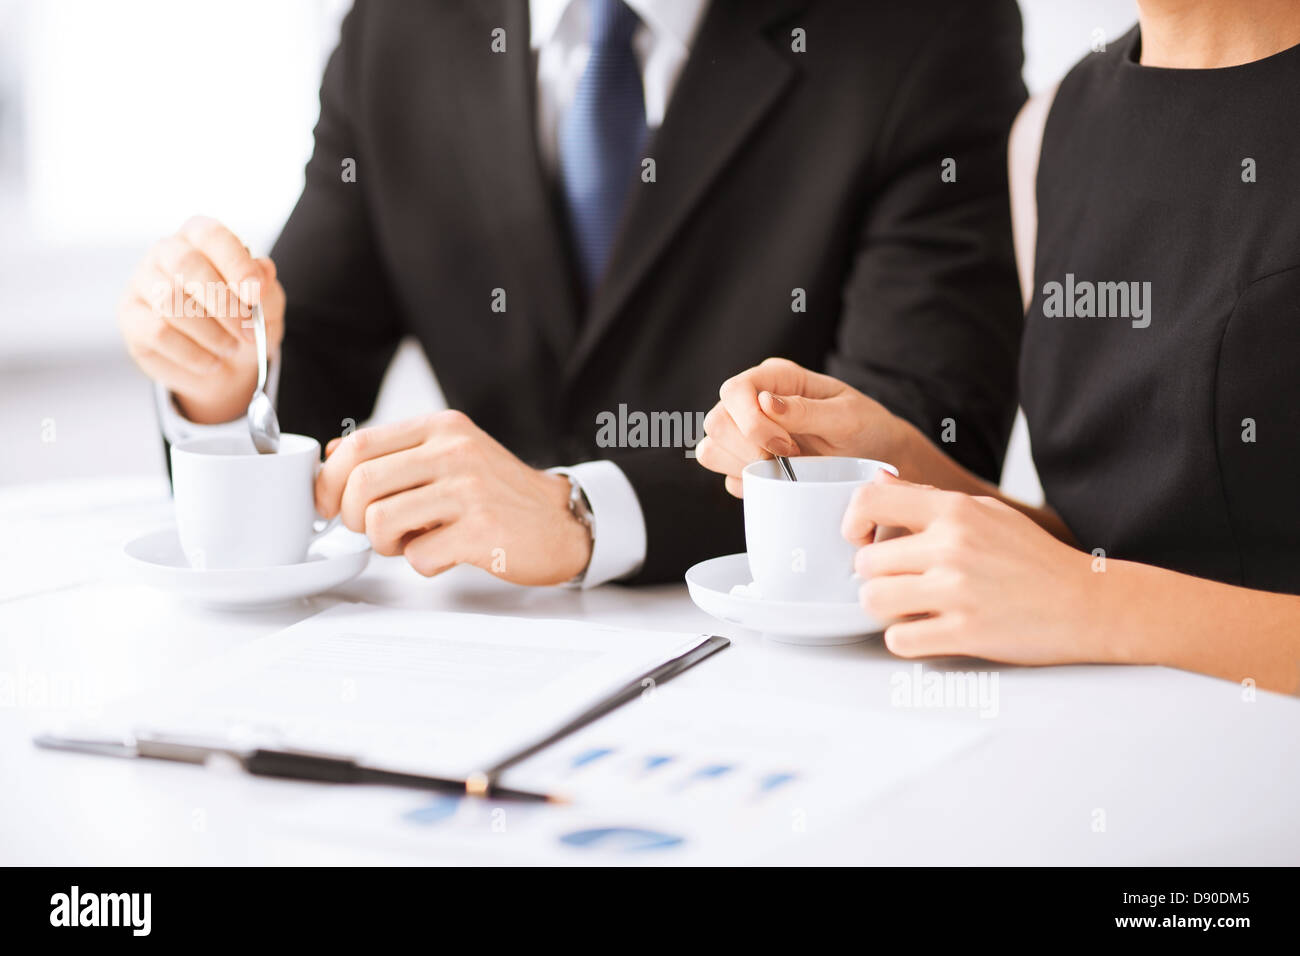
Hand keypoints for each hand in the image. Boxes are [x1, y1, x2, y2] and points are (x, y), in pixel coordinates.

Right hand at [117, 215, 284, 423]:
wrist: (222, 363)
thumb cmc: (241, 322)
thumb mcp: (265, 306)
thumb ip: (266, 288)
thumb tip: (262, 271)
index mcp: (200, 237)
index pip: (211, 236)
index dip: (236, 264)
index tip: (255, 294)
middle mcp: (166, 252)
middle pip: (186, 264)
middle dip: (224, 304)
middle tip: (248, 332)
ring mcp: (142, 282)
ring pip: (169, 300)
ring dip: (210, 332)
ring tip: (231, 348)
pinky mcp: (130, 316)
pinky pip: (157, 332)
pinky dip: (192, 353)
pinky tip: (211, 362)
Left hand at [315, 411, 592, 585]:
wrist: (560, 521)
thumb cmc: (499, 493)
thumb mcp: (450, 455)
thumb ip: (395, 454)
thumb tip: (332, 455)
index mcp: (441, 429)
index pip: (358, 444)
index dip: (329, 480)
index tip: (327, 503)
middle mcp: (455, 452)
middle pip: (361, 483)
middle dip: (351, 517)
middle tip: (371, 529)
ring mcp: (470, 491)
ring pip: (381, 521)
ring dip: (385, 544)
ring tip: (409, 542)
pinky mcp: (482, 532)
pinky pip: (418, 555)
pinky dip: (422, 563)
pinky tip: (444, 553)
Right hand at [696, 357, 905, 496]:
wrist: (879, 457)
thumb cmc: (867, 428)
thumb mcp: (847, 416)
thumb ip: (807, 410)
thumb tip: (765, 402)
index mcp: (776, 378)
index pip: (735, 390)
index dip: (751, 421)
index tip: (786, 445)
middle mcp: (753, 402)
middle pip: (717, 422)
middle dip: (748, 448)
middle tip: (789, 460)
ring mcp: (747, 434)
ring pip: (711, 450)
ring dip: (742, 466)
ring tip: (783, 471)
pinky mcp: (749, 464)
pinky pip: (727, 477)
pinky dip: (748, 484)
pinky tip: (779, 481)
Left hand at [846, 474, 1102, 665]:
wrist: (1089, 604)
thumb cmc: (1034, 558)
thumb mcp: (986, 513)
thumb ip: (930, 500)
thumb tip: (880, 483)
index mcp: (955, 510)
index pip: (870, 500)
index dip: (853, 522)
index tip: (861, 539)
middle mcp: (952, 546)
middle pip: (866, 562)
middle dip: (876, 576)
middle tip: (900, 582)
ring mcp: (957, 591)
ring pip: (872, 600)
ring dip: (884, 609)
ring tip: (909, 607)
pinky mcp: (965, 633)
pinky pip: (897, 639)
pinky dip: (905, 639)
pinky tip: (927, 631)